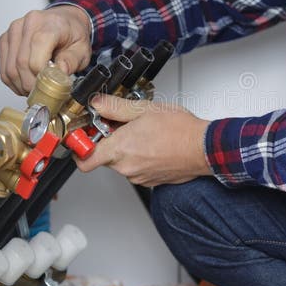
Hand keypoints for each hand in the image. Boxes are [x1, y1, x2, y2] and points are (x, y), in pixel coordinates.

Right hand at [0, 5, 91, 94]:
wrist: (65, 20)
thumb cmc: (73, 33)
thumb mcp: (82, 49)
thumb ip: (71, 61)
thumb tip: (59, 74)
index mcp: (49, 25)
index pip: (35, 58)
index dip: (40, 79)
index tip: (49, 87)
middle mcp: (28, 24)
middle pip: (20, 64)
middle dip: (31, 85)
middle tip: (42, 93)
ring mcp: (14, 31)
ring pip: (9, 69)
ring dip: (20, 85)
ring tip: (34, 88)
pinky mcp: (5, 39)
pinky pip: (4, 68)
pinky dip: (13, 81)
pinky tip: (25, 82)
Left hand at [79, 94, 211, 186]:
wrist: (204, 148)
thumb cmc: (180, 130)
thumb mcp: (144, 109)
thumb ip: (115, 107)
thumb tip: (98, 103)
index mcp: (120, 149)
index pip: (84, 159)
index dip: (81, 146)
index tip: (86, 135)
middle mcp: (126, 167)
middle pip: (103, 157)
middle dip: (108, 141)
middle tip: (121, 125)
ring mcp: (138, 176)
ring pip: (120, 162)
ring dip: (126, 149)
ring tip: (142, 133)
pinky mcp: (150, 181)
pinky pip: (135, 169)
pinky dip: (139, 157)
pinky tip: (152, 144)